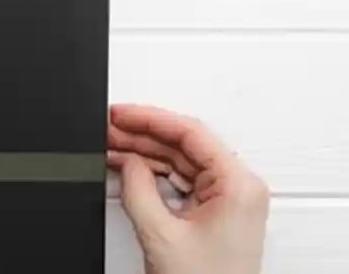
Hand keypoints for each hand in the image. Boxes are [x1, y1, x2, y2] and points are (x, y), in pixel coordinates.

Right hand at [108, 104, 268, 273]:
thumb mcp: (162, 235)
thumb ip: (140, 189)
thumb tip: (128, 160)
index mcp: (238, 185)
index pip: (190, 133)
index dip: (150, 118)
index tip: (121, 114)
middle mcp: (238, 189)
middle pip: (185, 144)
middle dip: (143, 135)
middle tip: (110, 127)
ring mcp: (228, 202)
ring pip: (181, 162)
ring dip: (145, 153)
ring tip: (112, 145)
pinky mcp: (216, 216)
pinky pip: (182, 182)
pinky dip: (154, 175)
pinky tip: (129, 168)